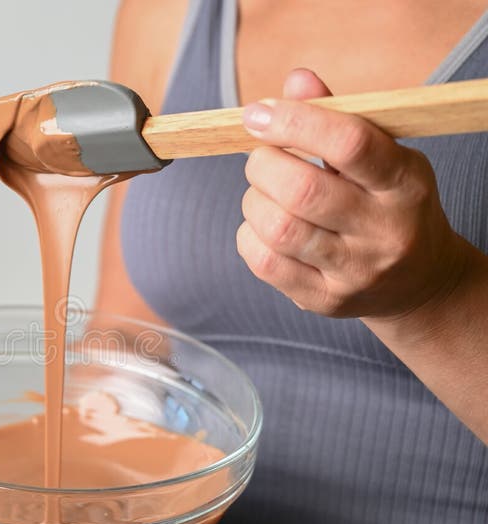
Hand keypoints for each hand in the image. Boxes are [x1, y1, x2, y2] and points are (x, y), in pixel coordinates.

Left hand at [237, 69, 468, 319]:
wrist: (417, 282)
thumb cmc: (388, 203)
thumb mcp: (382, 155)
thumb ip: (338, 116)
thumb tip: (296, 80)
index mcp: (405, 183)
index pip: (350, 142)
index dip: (295, 121)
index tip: (259, 112)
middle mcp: (383, 231)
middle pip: (301, 190)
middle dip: (263, 163)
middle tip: (261, 156)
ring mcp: (354, 271)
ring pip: (277, 227)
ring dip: (253, 199)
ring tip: (265, 192)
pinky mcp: (323, 300)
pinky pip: (263, 262)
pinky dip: (249, 234)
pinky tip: (264, 225)